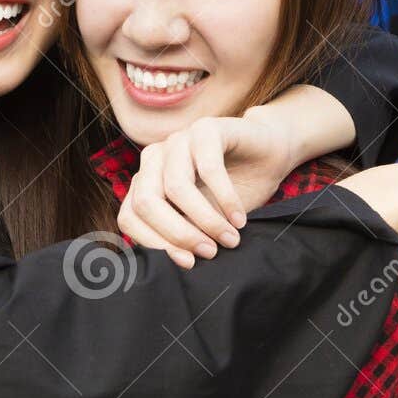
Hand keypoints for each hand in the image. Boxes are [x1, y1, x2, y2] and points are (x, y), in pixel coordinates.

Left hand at [118, 115, 299, 268]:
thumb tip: (175, 269)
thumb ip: (184, 234)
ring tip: (229, 239)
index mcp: (145, 181)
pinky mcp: (206, 128)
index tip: (187, 263)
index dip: (154, 244)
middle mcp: (155, 158)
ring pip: (175, 186)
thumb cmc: (233, 192)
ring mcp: (178, 140)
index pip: (129, 217)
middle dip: (178, 234)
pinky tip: (239, 218)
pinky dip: (225, 198)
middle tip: (209, 252)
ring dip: (205, 219)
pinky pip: (209, 167)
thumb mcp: (203, 220)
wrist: (268, 156)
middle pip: (147, 202)